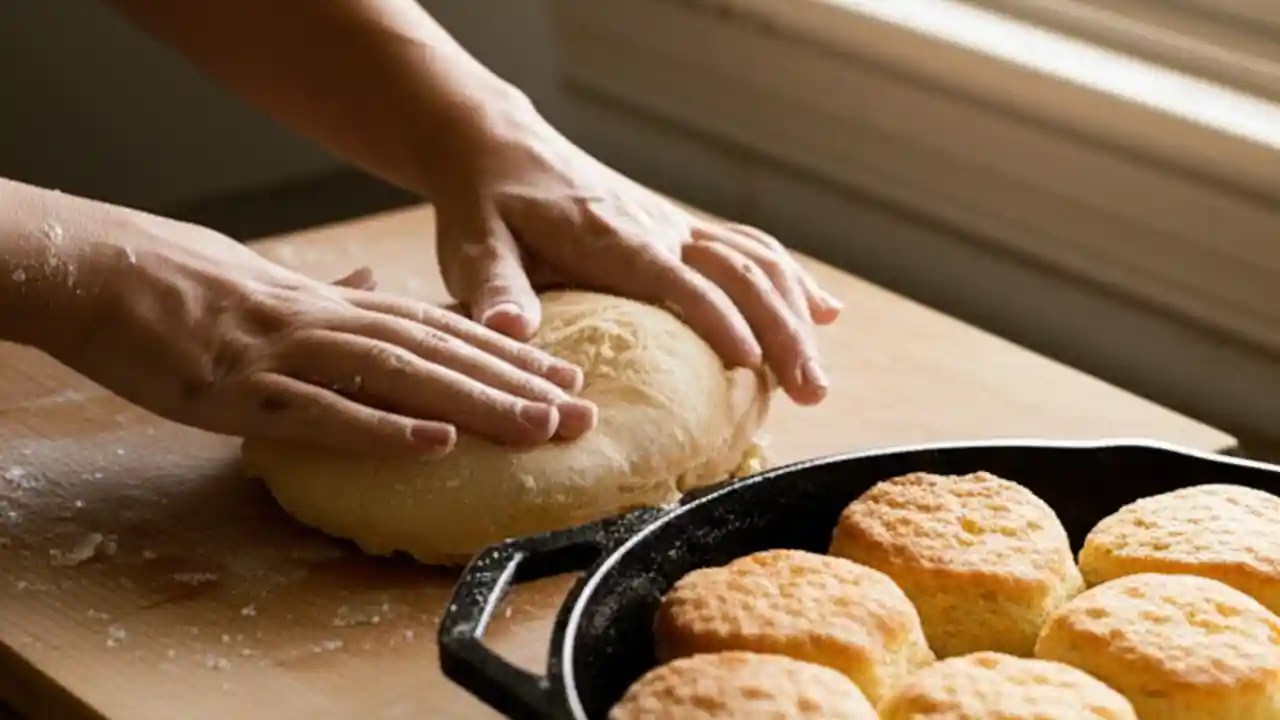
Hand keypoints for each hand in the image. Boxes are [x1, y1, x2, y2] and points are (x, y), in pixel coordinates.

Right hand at [32, 198, 596, 455]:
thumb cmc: (193, 285)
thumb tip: (383, 286)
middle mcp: (333, 326)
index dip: (509, 354)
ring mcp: (293, 358)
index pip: (444, 329)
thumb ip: (339, 295)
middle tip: (583, 412)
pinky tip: (435, 443)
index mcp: (342, 306)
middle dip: (518, 384)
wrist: (110, 273)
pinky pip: (325, 414)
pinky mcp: (248, 393)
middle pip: (443, 354)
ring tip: (538, 426)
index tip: (568, 374)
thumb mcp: (279, 285)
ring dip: (477, 403)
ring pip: (402, 379)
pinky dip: (383, 428)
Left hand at [430, 95, 842, 405]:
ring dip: (795, 314)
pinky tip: (826, 310)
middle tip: (811, 391)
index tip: (753, 368)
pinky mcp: (678, 230)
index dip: (719, 321)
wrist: (501, 148)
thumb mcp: (474, 245)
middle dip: (781, 331)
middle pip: (737, 275)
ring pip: (754, 262)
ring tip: (818, 376)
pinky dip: (790, 278)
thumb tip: (511, 330)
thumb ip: (494, 288)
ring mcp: (674, 227)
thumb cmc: (487, 205)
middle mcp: (656, 229)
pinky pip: (747, 248)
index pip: (679, 281)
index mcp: (611, 238)